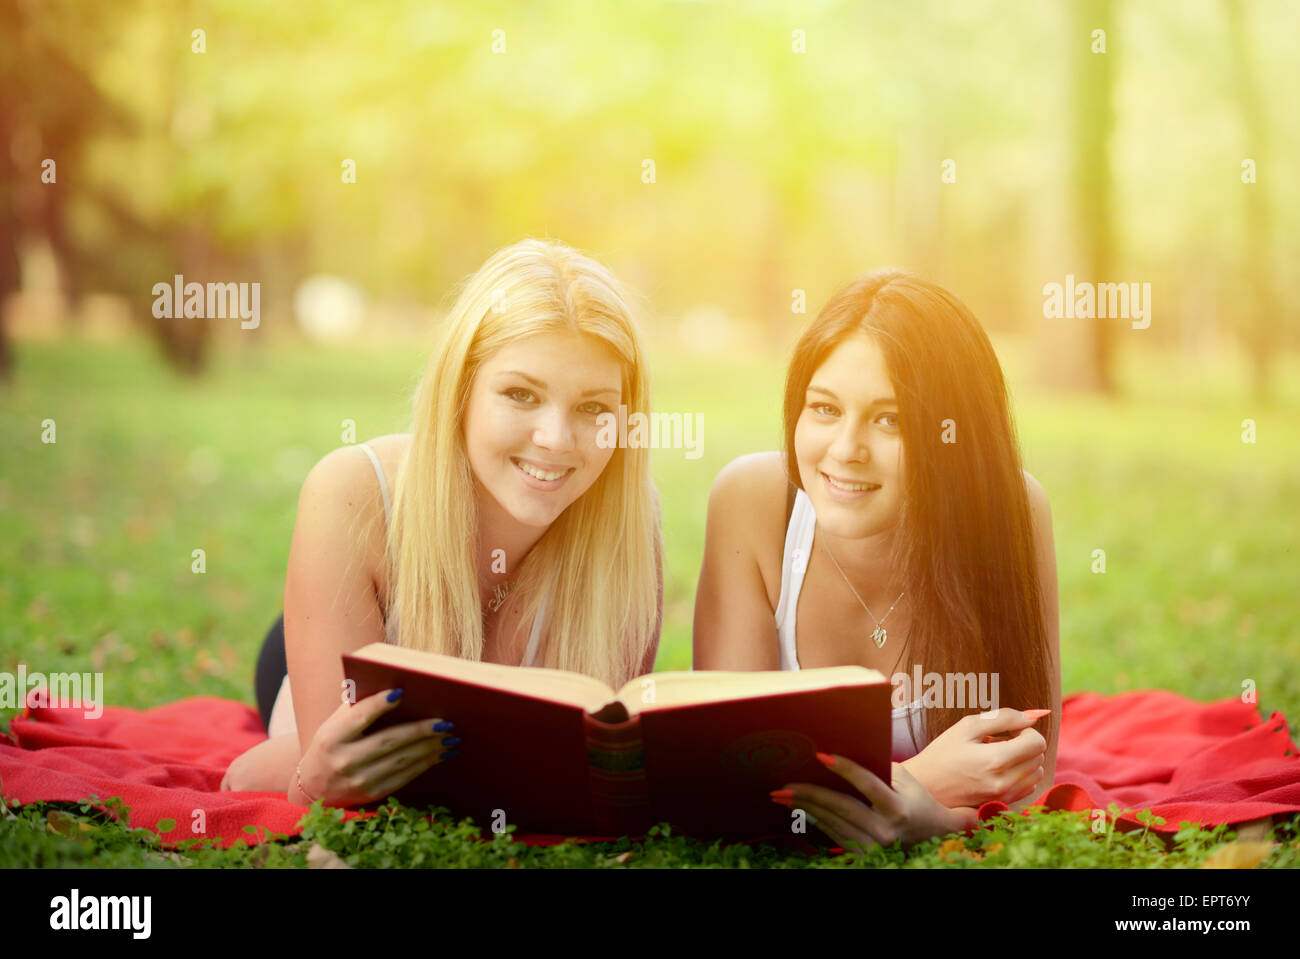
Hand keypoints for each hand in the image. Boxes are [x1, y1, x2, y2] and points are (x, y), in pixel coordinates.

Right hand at [294, 688, 458, 807]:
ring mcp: (358, 780)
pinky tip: (441, 753)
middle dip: (419, 730)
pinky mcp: (372, 794)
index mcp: (331, 737)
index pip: (358, 716)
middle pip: (387, 741)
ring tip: (450, 736)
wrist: (314, 787)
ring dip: (429, 747)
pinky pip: (404, 777)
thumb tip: (391, 683)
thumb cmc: (331, 744)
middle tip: (444, 721)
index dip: (379, 704)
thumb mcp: (334, 724)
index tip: (401, 692)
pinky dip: (425, 763)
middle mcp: (343, 761)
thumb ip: (357, 706)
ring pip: (400, 760)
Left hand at [774, 754, 977, 852]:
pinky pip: (834, 835)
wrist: (931, 833)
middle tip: (784, 785)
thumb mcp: (904, 778)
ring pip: (833, 823)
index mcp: (897, 808)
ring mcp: (874, 847)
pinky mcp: (864, 854)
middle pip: (841, 807)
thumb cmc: (914, 798)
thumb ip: (877, 767)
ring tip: (782, 796)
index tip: (820, 755)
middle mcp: (885, 831)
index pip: (867, 785)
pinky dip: (815, 820)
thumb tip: (840, 751)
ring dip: (805, 808)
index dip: (844, 769)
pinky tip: (800, 808)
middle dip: (809, 794)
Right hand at [902, 707, 1047, 808]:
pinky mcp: (1004, 805)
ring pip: (1037, 772)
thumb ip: (1003, 717)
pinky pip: (1030, 786)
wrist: (925, 787)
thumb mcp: (967, 727)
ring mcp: (1005, 797)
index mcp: (996, 760)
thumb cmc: (942, 753)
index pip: (1037, 741)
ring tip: (998, 755)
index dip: (1025, 729)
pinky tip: (999, 769)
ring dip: (1025, 759)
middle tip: (999, 740)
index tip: (1007, 729)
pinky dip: (1021, 774)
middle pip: (1039, 756)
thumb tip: (1035, 715)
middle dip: (1024, 743)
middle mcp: (1005, 782)